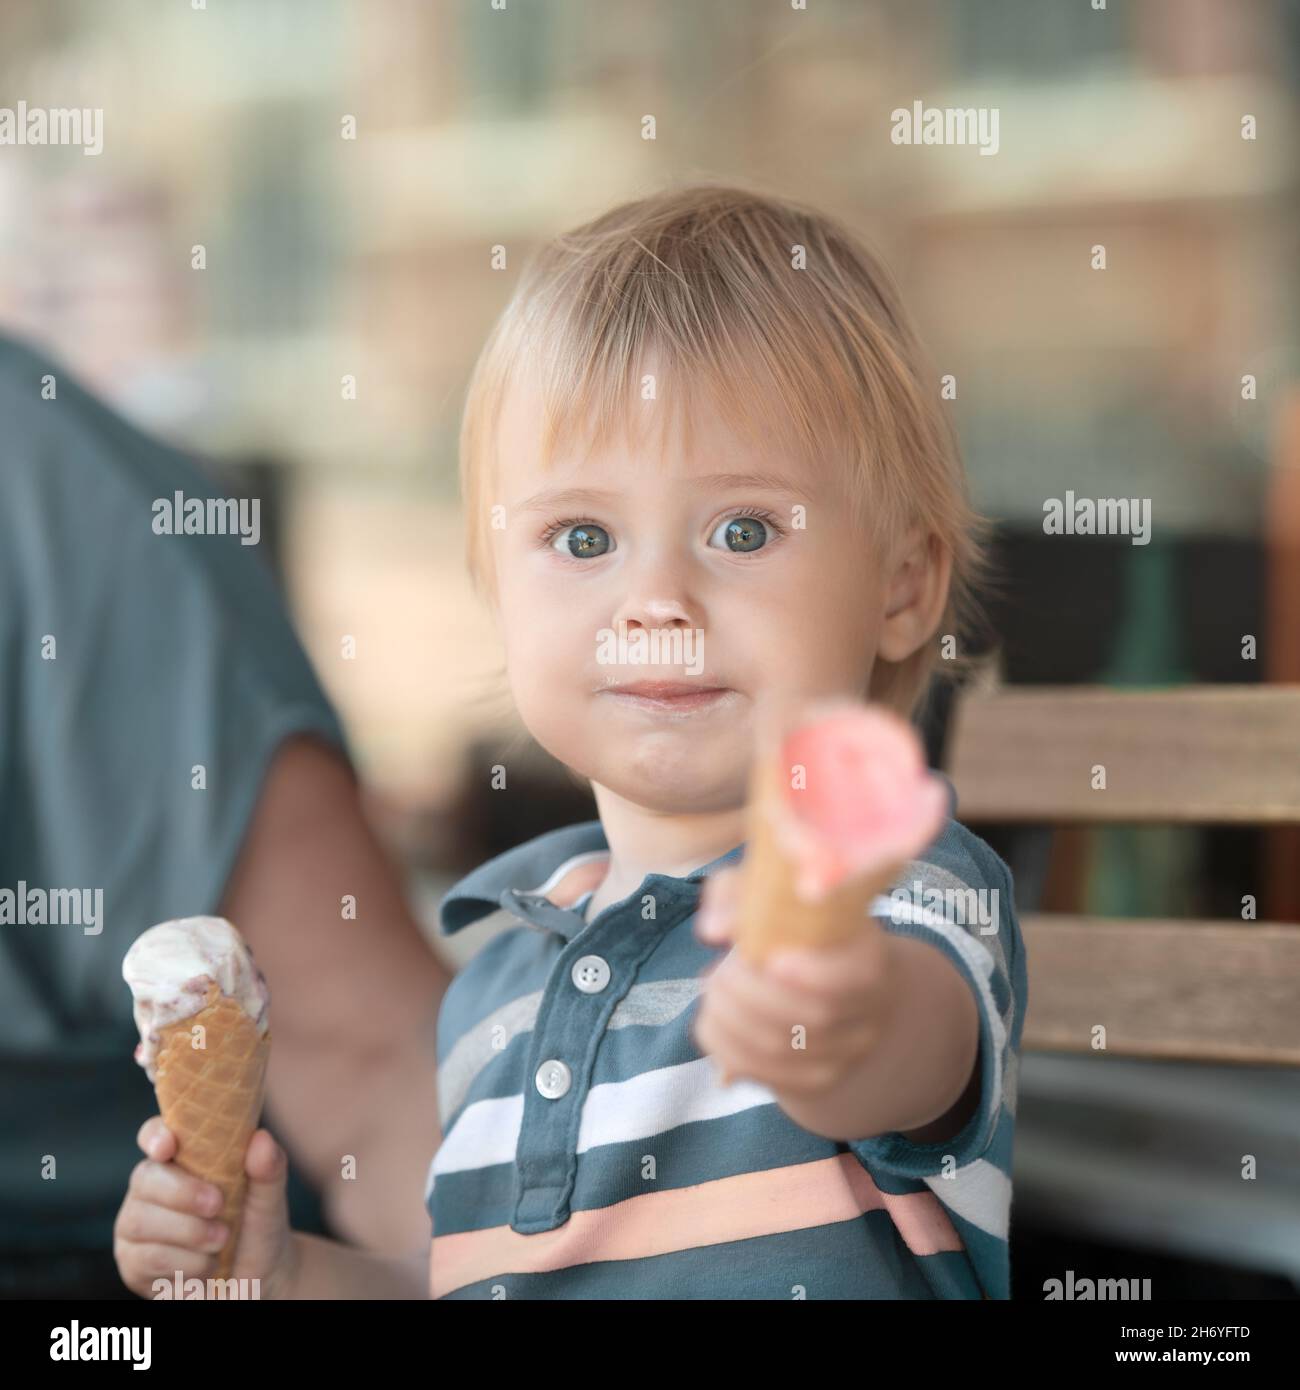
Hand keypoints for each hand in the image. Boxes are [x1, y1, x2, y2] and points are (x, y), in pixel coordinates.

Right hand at [113, 1115, 297, 1299]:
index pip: (154, 1134)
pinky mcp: (134, 1264)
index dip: (155, 1135)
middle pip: (145, 1178)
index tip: (169, 1146)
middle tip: (218, 1206)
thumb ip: (268, 1167)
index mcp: (182, 1159)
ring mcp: (137, 1226)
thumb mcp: (270, 1197)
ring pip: (140, 1221)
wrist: (259, 1276)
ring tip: (222, 1240)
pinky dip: (183, 1264)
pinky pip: (144, 1260)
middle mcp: (152, 1188)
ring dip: (188, 1233)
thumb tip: (261, 1139)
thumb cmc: (258, 1225)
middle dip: (182, 1193)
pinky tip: (206, 1266)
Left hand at [690, 866, 899, 1098]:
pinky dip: (725, 1046)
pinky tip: (711, 1018)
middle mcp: (868, 1011)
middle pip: (815, 1017)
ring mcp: (845, 1053)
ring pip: (783, 1050)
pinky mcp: (815, 1080)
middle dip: (750, 995)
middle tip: (717, 972)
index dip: (815, 974)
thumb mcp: (769, 894)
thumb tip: (713, 929)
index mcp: (868, 958)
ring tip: (711, 989)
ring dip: (731, 1019)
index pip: (856, 976)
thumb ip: (738, 897)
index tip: (773, 961)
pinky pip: (765, 1074)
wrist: (824, 975)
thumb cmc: (791, 925)